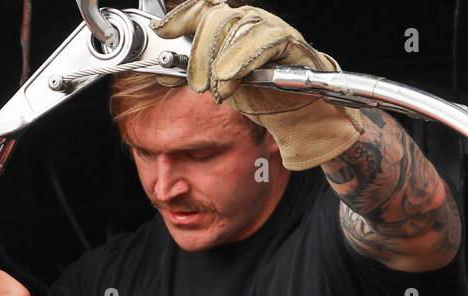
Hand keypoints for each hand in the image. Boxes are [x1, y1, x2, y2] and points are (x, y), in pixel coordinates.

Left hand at [152, 0, 363, 169]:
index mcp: (233, 26)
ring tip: (217, 88)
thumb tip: (165, 73)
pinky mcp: (289, 43)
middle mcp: (251, 20)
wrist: (304, 114)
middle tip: (195, 84)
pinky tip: (230, 79)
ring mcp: (271, 28)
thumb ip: (198, 73)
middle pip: (217, 18)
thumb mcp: (222, 83)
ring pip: (238, 27)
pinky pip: (264, 41)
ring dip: (220, 60)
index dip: (182, 17)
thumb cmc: (267, 97)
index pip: (204, 9)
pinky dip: (242, 60)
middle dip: (200, 52)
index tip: (163, 32)